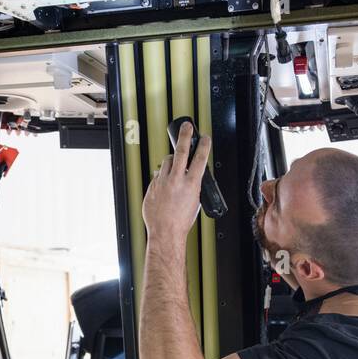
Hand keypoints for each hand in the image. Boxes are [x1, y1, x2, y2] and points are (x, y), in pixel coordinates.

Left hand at [142, 123, 210, 241]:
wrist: (165, 232)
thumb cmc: (181, 222)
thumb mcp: (195, 202)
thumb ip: (192, 186)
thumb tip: (191, 179)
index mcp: (191, 184)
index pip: (200, 158)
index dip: (204, 145)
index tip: (205, 138)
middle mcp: (176, 180)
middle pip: (181, 151)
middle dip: (185, 136)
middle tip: (187, 126)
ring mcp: (162, 182)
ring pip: (166, 162)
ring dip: (171, 161)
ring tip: (174, 165)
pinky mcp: (152, 186)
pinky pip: (157, 176)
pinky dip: (162, 177)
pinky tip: (165, 184)